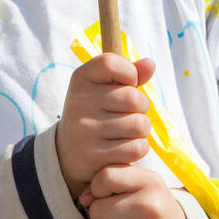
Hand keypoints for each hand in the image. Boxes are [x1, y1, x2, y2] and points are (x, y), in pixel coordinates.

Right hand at [56, 53, 153, 197]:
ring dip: (141, 130)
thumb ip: (129, 73)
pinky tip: (124, 147)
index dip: (129, 72)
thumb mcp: (103, 87)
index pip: (110, 63)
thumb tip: (151, 64)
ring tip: (128, 130)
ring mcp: (85, 129)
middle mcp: (79, 102)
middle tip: (130, 112)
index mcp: (80, 79)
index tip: (127, 83)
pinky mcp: (93, 155)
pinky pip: (136, 148)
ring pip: (139, 125)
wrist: (67, 151)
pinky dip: (138, 148)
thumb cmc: (94, 112)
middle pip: (134, 99)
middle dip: (141, 107)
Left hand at [80, 164, 207, 218]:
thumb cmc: (154, 207)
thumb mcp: (141, 183)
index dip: (98, 187)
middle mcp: (149, 208)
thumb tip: (83, 198)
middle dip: (102, 216)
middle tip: (119, 218)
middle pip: (96, 210)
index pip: (105, 177)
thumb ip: (110, 181)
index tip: (108, 194)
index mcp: (149, 183)